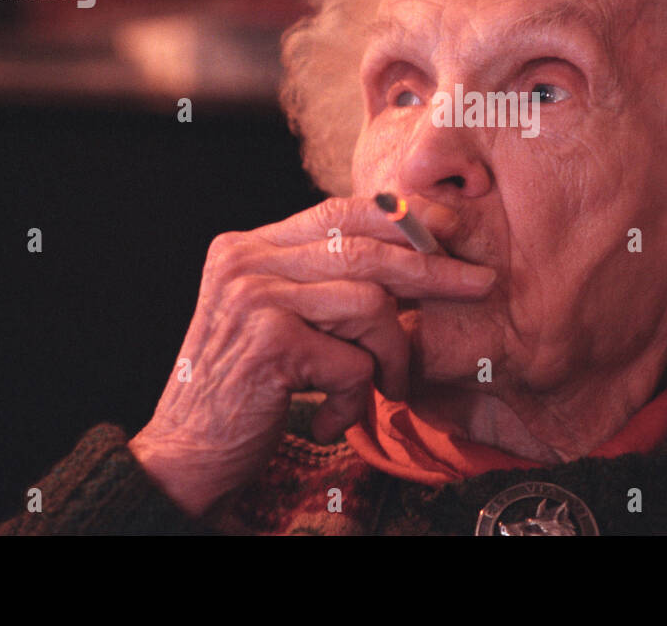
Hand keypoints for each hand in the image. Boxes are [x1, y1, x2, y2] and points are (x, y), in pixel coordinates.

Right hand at [127, 195, 495, 515]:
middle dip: (434, 269)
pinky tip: (330, 419)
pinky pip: (354, 362)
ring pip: (371, 306)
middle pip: (366, 250)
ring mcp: (255, 299)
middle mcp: (246, 262)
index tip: (450, 230)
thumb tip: (408, 248)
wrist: (186, 456)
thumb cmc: (245, 390)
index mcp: (248, 247)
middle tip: (480, 282)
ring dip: (393, 358)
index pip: (340, 211)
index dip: (402, 218)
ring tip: (386, 389)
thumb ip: (318, 281)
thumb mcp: (277, 319)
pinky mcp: (269, 344)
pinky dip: (356, 399)